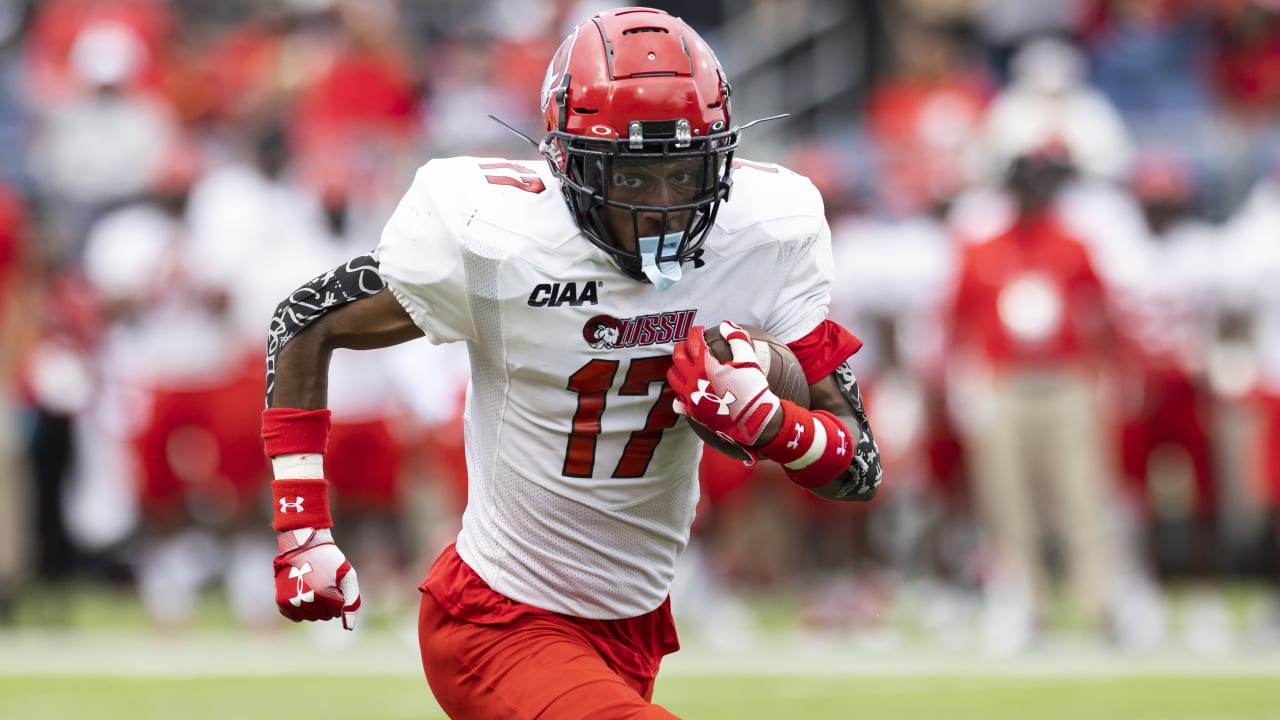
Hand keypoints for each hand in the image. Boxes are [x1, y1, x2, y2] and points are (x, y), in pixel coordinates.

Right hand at [273, 527, 360, 629]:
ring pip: (309, 618)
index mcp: (325, 593)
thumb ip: (352, 602)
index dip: (338, 599)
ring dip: (314, 608)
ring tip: (313, 588)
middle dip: (327, 605)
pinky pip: (294, 617)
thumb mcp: (348, 576)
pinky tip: (302, 595)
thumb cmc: (329, 561)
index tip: (334, 585)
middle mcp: (307, 599)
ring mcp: (292, 601)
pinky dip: (300, 610)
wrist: (304, 546)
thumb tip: (348, 627)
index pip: (337, 614)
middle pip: (323, 617)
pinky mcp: (281, 601)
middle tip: (323, 585)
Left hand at [667, 321, 780, 446]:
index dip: (696, 332)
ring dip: (677, 367)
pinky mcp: (692, 412)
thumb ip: (737, 338)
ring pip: (673, 377)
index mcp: (705, 365)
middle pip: (678, 356)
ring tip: (686, 365)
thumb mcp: (748, 359)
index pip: (693, 341)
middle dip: (682, 346)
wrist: (753, 419)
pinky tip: (687, 391)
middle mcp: (693, 380)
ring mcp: (690, 397)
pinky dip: (680, 394)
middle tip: (689, 344)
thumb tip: (726, 325)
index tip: (700, 330)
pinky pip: (678, 401)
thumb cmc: (752, 388)